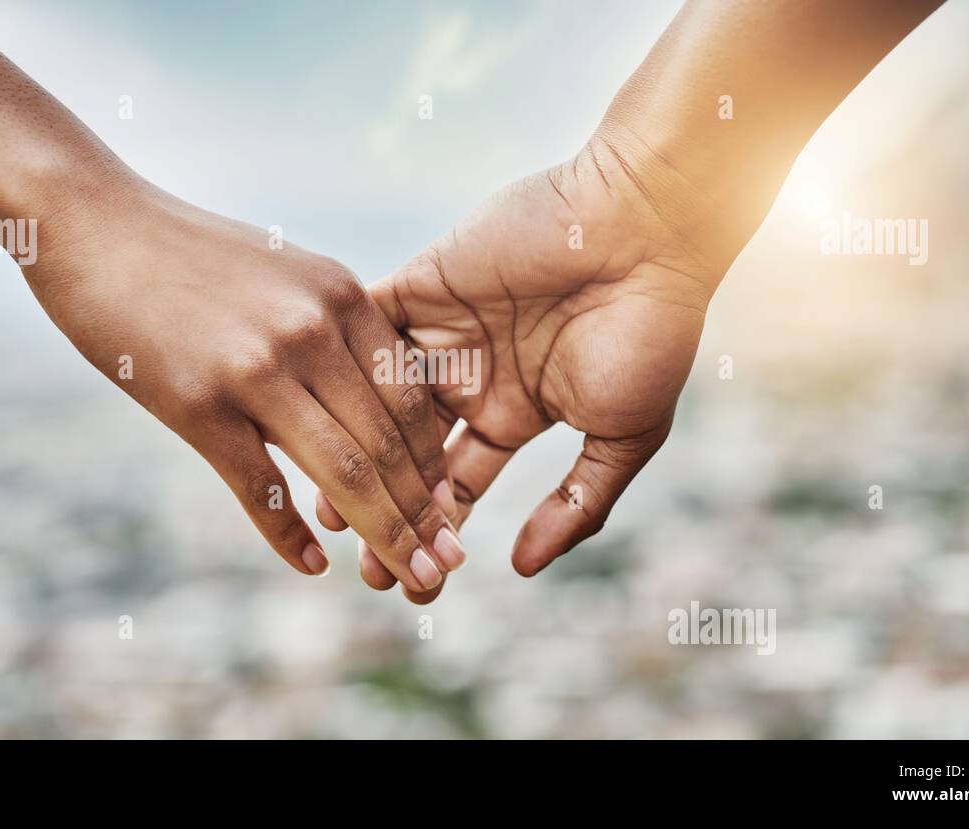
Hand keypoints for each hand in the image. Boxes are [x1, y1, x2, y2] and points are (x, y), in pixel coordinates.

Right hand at [23, 178, 465, 589]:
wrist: (93, 221)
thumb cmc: (191, 254)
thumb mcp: (286, 276)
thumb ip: (334, 334)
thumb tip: (366, 406)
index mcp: (342, 297)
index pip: (414, 400)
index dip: (436, 466)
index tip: (449, 511)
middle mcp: (312, 331)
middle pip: (389, 444)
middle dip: (424, 515)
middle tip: (447, 565)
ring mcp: (256, 369)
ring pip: (344, 473)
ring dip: (383, 535)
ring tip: (409, 577)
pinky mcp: (198, 404)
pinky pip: (260, 487)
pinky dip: (291, 534)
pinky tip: (312, 565)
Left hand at [323, 137, 730, 592]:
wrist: (645, 230)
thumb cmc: (649, 331)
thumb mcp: (624, 435)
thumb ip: (578, 503)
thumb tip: (524, 570)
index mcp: (515, 410)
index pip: (458, 483)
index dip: (435, 531)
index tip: (412, 582)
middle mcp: (471, 375)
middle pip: (407, 455)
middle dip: (386, 510)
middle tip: (363, 567)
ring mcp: (442, 330)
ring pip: (376, 404)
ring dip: (353, 454)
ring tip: (330, 514)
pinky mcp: (421, 284)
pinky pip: (368, 334)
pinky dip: (340, 374)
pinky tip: (318, 425)